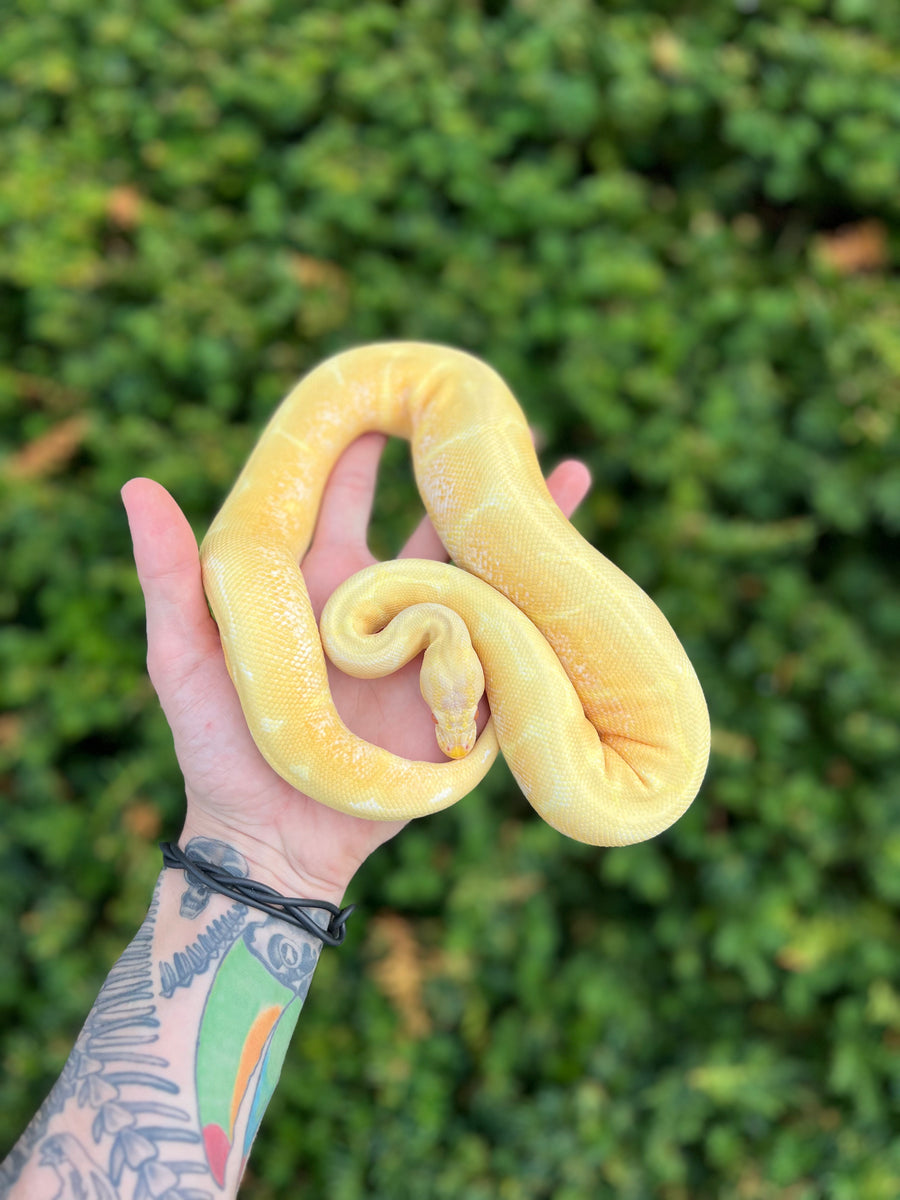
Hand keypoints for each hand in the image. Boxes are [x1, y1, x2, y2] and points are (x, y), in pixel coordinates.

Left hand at [121, 434, 590, 901]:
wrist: (274, 840)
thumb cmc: (219, 745)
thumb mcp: (184, 656)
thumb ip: (169, 575)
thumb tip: (136, 484)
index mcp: (319, 576)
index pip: (345, 487)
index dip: (365, 436)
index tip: (392, 384)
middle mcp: (380, 599)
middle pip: (430, 519)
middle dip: (463, 470)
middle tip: (499, 419)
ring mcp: (426, 643)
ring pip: (481, 570)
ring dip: (521, 529)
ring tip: (569, 475)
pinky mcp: (459, 690)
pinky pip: (506, 641)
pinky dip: (543, 608)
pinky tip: (578, 574)